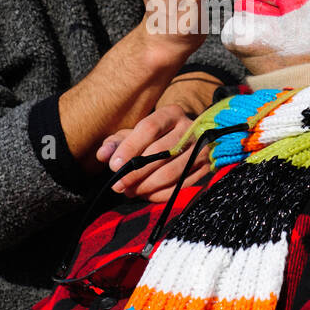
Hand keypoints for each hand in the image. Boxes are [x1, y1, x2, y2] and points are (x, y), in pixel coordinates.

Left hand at [96, 105, 211, 202]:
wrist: (190, 141)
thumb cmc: (155, 138)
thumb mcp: (135, 134)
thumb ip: (117, 142)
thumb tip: (103, 154)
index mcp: (171, 114)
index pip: (149, 128)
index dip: (130, 147)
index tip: (114, 166)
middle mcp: (190, 128)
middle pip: (160, 152)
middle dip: (135, 173)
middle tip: (118, 185)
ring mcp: (202, 148)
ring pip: (172, 172)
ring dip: (147, 186)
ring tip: (130, 191)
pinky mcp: (206, 168)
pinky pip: (182, 186)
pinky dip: (161, 194)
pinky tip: (146, 195)